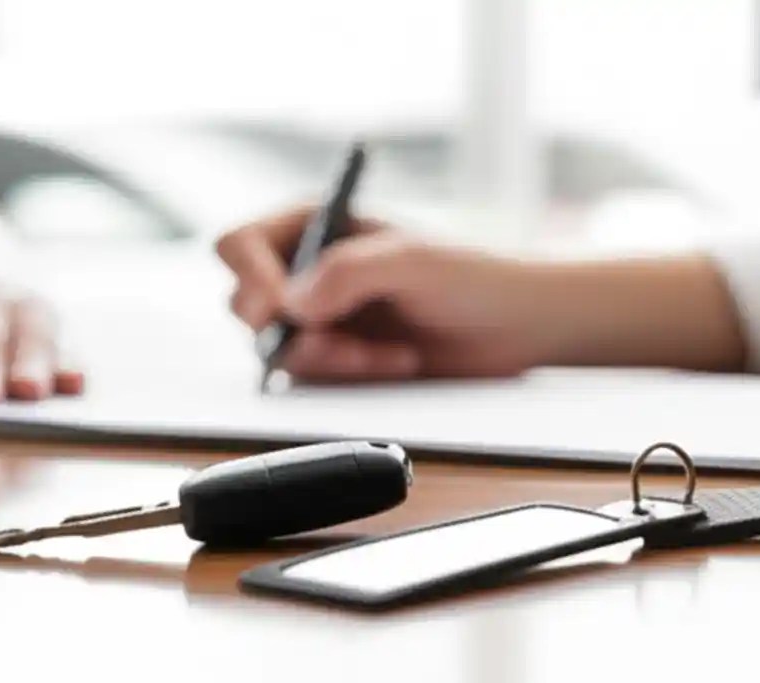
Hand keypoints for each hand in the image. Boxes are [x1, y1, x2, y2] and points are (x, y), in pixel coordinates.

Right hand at [218, 207, 746, 380]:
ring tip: (391, 355)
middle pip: (246, 304)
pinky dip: (349, 378)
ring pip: (277, 350)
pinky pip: (311, 380)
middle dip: (295, 330)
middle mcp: (308, 270)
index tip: (284, 307)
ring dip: (330, 360)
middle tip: (343, 338)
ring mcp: (320, 319)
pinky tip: (399, 365)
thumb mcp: (415, 261)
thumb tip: (291, 302)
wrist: (519, 328)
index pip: (240, 245)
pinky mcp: (337, 361)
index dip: (251, 277)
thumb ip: (350, 272)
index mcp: (316, 225)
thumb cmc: (477, 277)